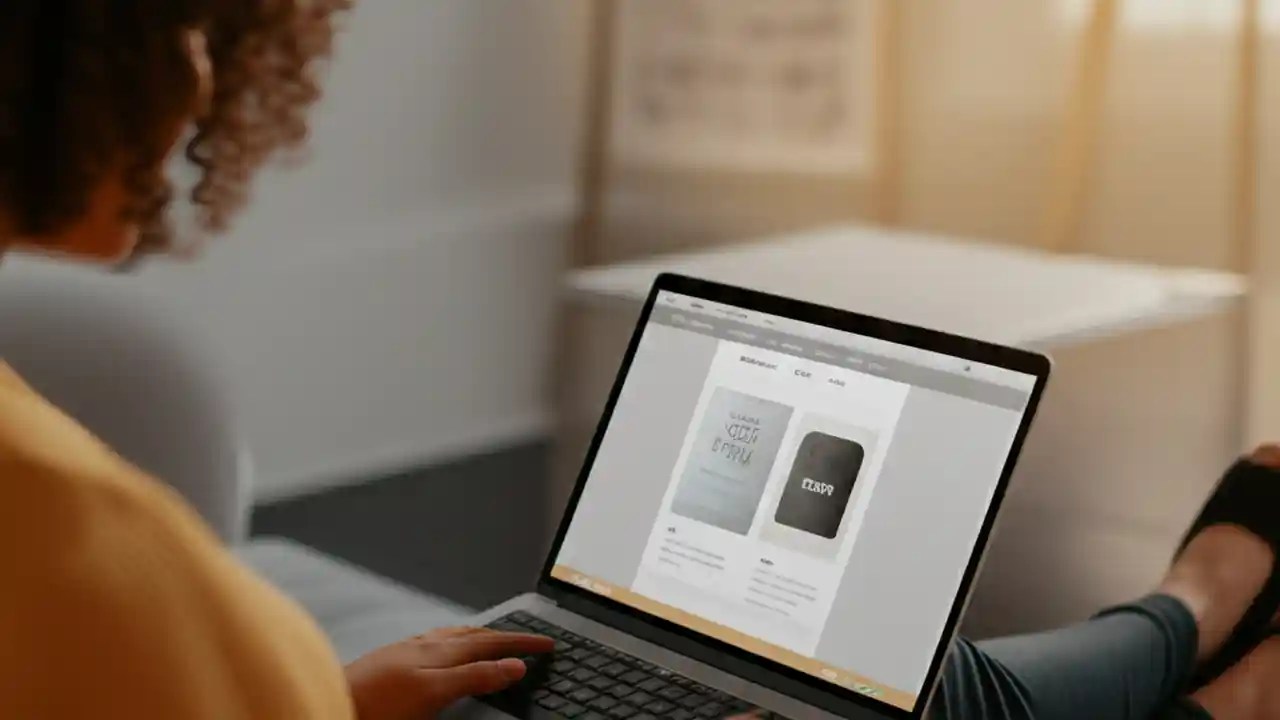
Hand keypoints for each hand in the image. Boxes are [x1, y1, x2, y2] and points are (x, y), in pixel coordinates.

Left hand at [344, 627, 553, 719]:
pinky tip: (447, 650)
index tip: (548, 643)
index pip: (494, 642)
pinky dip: (458, 642)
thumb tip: (513, 665)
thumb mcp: (435, 693)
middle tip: (530, 640)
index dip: (523, 642)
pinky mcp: (395, 659)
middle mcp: (427, 644)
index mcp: (442, 651)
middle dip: (507, 636)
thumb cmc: (377, 703)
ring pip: (456, 636)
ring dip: (482, 637)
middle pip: (477, 634)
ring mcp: (410, 650)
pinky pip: (439, 642)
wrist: (330, 701)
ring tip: (496, 639)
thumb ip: (474, 677)